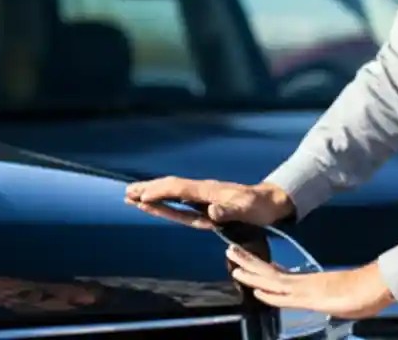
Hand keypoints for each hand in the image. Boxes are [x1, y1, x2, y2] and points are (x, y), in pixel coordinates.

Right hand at [124, 176, 294, 228]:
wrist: (271, 201)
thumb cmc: (260, 206)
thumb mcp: (248, 209)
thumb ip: (230, 209)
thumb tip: (212, 209)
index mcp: (209, 190)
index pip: (180, 189)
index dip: (161, 193)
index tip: (141, 197)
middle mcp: (203, 190)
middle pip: (171, 187)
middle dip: (149, 189)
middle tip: (126, 193)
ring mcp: (202, 196)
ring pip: (172, 193)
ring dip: (152, 194)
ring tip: (131, 196)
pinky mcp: (204, 202)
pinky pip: (179, 201)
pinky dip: (164, 202)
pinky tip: (154, 204)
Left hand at [225, 246, 395, 319]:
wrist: (377, 286)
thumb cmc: (365, 292)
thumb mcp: (342, 299)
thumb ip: (331, 298)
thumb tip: (329, 302)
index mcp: (309, 283)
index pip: (279, 276)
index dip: (261, 270)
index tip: (247, 263)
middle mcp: (303, 284)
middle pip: (270, 273)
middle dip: (249, 263)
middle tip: (231, 251)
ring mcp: (306, 289)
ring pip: (272, 280)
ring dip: (251, 272)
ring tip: (233, 260)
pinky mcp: (310, 296)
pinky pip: (285, 293)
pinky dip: (268, 290)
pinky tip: (254, 288)